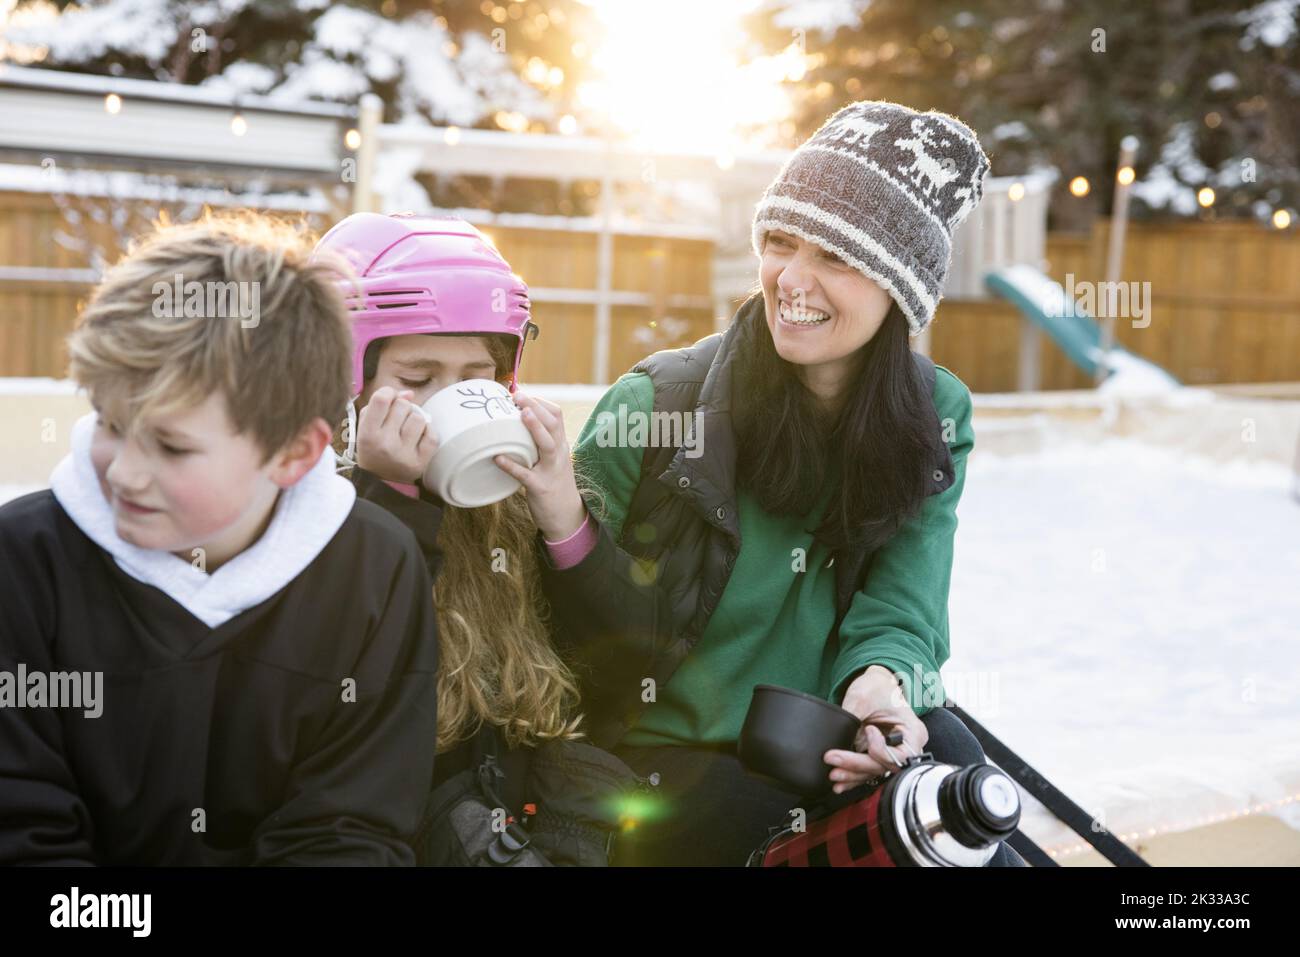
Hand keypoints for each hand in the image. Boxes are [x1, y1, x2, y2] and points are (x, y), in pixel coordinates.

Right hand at [355, 387, 438, 484]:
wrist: (381, 480)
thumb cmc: (374, 448)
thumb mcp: (366, 426)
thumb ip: (380, 404)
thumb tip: (409, 393)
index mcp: (368, 434)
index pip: (381, 399)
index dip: (389, 393)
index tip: (390, 399)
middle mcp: (385, 443)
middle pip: (403, 405)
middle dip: (402, 408)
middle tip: (397, 421)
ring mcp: (404, 454)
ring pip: (419, 418)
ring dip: (415, 420)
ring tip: (408, 430)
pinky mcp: (421, 461)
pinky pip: (432, 434)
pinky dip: (427, 432)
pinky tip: (419, 438)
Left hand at [493, 391, 586, 539]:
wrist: (567, 516)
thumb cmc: (554, 483)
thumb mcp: (553, 458)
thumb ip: (539, 442)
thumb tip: (516, 422)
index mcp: (561, 444)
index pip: (556, 415)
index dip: (539, 401)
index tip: (520, 392)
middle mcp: (559, 454)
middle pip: (553, 424)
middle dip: (535, 406)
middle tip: (517, 395)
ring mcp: (552, 471)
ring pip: (547, 445)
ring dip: (535, 428)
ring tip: (520, 414)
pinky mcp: (541, 488)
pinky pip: (526, 476)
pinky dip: (512, 466)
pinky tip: (498, 458)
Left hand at [824, 666, 928, 793]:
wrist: (875, 683)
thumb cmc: (876, 687)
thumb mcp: (863, 697)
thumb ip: (853, 720)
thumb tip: (836, 739)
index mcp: (913, 733)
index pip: (900, 756)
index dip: (879, 750)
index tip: (867, 730)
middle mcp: (906, 747)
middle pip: (884, 766)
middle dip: (857, 766)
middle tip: (834, 761)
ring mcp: (891, 752)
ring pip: (874, 772)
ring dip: (852, 775)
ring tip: (833, 775)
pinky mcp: (878, 755)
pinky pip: (867, 770)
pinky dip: (853, 776)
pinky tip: (840, 781)